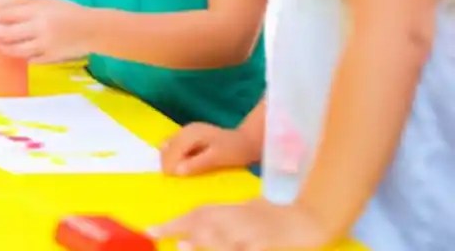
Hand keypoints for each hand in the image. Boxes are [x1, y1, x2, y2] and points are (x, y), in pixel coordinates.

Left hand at [0, 0, 90, 62]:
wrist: (91, 30)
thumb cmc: (67, 12)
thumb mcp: (45, 1)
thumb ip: (23, 1)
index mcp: (39, 12)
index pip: (10, 15)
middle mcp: (40, 29)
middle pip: (9, 34)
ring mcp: (44, 46)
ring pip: (17, 50)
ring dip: (5, 47)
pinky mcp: (50, 59)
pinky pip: (30, 59)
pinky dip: (22, 56)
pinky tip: (18, 52)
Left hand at [152, 198, 335, 250]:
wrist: (307, 217)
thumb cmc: (272, 216)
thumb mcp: (243, 213)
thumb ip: (218, 222)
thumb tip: (190, 236)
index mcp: (228, 211)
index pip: (195, 215)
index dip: (172, 223)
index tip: (149, 231)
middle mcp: (236, 219)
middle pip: (205, 225)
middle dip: (183, 233)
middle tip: (168, 240)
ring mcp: (251, 233)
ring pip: (222, 240)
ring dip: (204, 244)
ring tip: (184, 247)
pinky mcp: (265, 245)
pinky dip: (234, 250)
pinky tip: (227, 250)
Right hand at [161, 122, 259, 176]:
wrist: (248, 142)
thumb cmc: (234, 151)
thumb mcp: (217, 158)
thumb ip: (196, 164)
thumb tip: (176, 172)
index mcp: (190, 134)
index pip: (171, 151)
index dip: (169, 167)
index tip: (172, 181)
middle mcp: (185, 130)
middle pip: (166, 148)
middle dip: (167, 163)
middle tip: (174, 180)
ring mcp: (187, 132)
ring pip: (168, 147)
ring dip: (169, 160)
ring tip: (176, 175)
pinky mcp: (189, 137)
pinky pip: (174, 147)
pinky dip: (174, 157)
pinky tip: (182, 166)